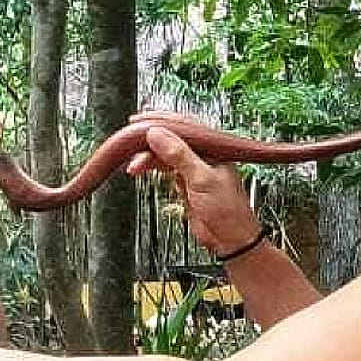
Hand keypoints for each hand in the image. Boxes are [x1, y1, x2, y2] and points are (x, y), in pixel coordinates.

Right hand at [126, 113, 261, 257]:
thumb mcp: (201, 178)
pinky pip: (164, 169)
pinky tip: (140, 170)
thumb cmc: (228, 210)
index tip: (138, 120)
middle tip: (129, 144)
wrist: (231, 240)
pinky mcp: (186, 184)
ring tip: (134, 166)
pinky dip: (151, 168)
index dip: (159, 120)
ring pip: (164, 154)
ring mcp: (193, 169)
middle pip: (170, 138)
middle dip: (148, 141)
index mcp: (211, 147)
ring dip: (147, 158)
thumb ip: (178, 155)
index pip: (182, 125)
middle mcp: (202, 154)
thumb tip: (156, 134)